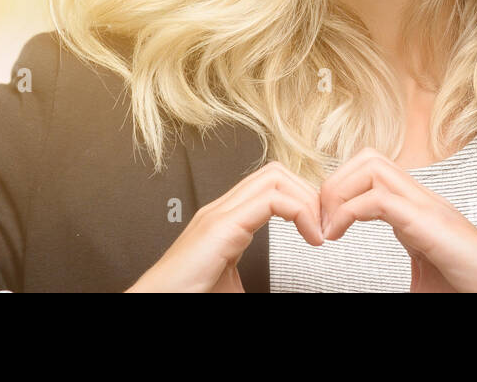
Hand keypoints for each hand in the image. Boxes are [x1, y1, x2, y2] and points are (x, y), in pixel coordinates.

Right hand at [126, 160, 323, 291]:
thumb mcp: (232, 283)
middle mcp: (221, 210)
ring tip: (319, 231)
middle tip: (323, 226)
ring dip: (307, 200)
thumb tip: (280, 292)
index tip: (318, 228)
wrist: (153, 304)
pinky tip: (309, 238)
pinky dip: (301, 213)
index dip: (301, 198)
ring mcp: (219, 214)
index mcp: (225, 219)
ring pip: (275, 177)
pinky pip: (272, 200)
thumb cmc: (187, 295)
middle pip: (275, 172)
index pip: (270, 184)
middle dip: (308, 193)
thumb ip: (256, 277)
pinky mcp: (221, 228)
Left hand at [318, 147, 476, 291]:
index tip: (324, 226)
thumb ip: (400, 276)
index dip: (340, 189)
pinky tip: (338, 236)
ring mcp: (427, 207)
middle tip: (319, 222)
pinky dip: (348, 212)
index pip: (372, 171)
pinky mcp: (429, 224)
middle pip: (368, 157)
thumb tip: (372, 294)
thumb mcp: (422, 280)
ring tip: (327, 228)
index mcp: (417, 209)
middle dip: (333, 183)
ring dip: (338, 192)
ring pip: (372, 166)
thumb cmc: (471, 289)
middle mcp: (422, 200)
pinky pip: (379, 199)